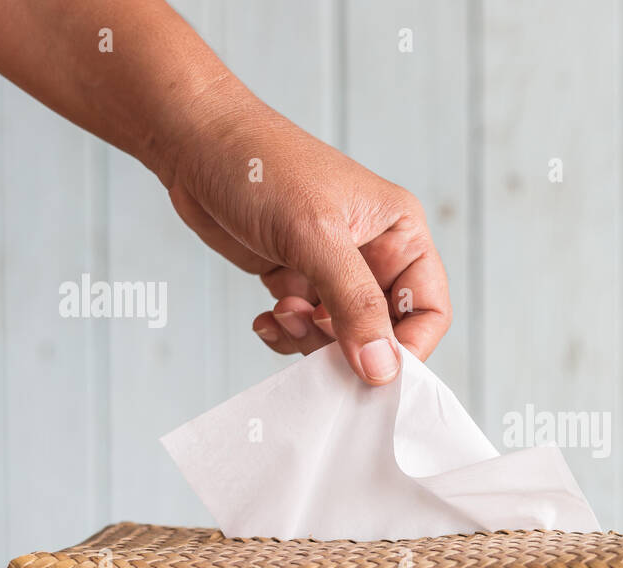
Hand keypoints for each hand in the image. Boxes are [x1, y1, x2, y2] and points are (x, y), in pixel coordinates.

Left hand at [164, 85, 450, 383]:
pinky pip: (305, 328)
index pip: (430, 310)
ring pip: (342, 337)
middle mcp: (374, 253)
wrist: (192, 141)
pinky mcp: (296, 279)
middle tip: (313, 340)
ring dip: (310, 340)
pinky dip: (286, 333)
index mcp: (400, 233)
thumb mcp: (315, 237)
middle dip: (349, 346)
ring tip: (281, 314)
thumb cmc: (261, 166)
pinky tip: (265, 316)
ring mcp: (333, 269)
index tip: (373, 372)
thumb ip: (355, 305)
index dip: (408, 348)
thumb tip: (384, 369)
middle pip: (385, 332)